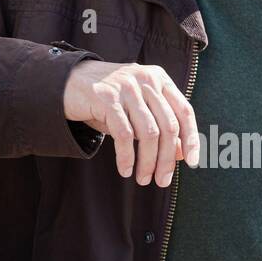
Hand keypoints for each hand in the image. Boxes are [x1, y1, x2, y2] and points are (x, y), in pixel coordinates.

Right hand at [64, 60, 199, 185]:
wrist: (69, 82)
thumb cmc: (109, 100)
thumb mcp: (139, 111)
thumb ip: (161, 127)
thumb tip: (183, 154)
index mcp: (159, 79)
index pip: (184, 112)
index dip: (191, 139)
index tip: (192, 163)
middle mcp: (146, 80)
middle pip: (168, 126)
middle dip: (167, 159)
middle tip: (161, 181)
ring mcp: (126, 87)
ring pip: (148, 133)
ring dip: (148, 162)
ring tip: (142, 179)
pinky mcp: (106, 98)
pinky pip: (124, 135)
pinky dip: (127, 156)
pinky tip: (125, 169)